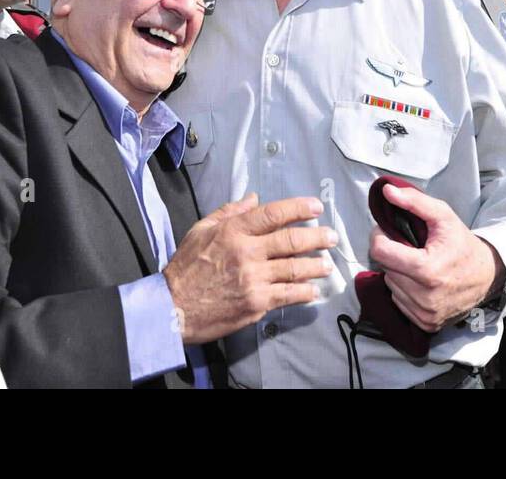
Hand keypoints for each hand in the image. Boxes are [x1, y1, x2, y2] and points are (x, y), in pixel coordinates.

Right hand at [163, 195, 336, 344]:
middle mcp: (247, 252)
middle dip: (317, 237)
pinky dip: (305, 292)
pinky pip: (288, 295)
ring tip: (327, 264)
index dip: (299, 208)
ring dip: (316, 265)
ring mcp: (254, 279)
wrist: (174, 308)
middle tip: (332, 237)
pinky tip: (313, 290)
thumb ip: (229, 212)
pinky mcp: (256, 303)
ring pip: (295, 268)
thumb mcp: (201, 230)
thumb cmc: (185, 268)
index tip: (316, 207)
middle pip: (291, 240)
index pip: (274, 213)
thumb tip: (254, 198)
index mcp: (234, 231)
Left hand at [368, 183, 502, 332]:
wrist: (487, 275)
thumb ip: (414, 201)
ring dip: (398, 273)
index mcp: (427, 270)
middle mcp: (425, 296)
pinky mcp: (426, 323)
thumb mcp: (443, 215)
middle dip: (393, 254)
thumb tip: (386, 191)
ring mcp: (425, 313)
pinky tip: (421, 281)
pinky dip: (404, 289)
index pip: (380, 252)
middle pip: (385, 268)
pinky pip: (398, 301)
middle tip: (410, 247)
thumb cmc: (462, 243)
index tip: (389, 231)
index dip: (380, 236)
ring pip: (390, 285)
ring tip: (418, 264)